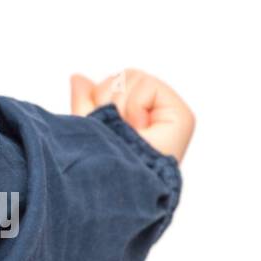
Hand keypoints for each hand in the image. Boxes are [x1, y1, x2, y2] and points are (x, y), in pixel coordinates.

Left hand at [70, 70, 194, 164]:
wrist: (113, 183)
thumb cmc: (98, 162)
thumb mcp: (86, 126)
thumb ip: (85, 101)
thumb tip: (78, 77)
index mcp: (134, 118)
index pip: (114, 83)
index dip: (100, 98)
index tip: (104, 127)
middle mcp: (156, 115)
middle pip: (122, 77)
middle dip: (107, 99)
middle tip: (115, 130)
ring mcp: (171, 114)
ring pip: (132, 77)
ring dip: (118, 104)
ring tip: (125, 131)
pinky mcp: (182, 115)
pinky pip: (147, 85)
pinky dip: (133, 105)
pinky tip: (138, 128)